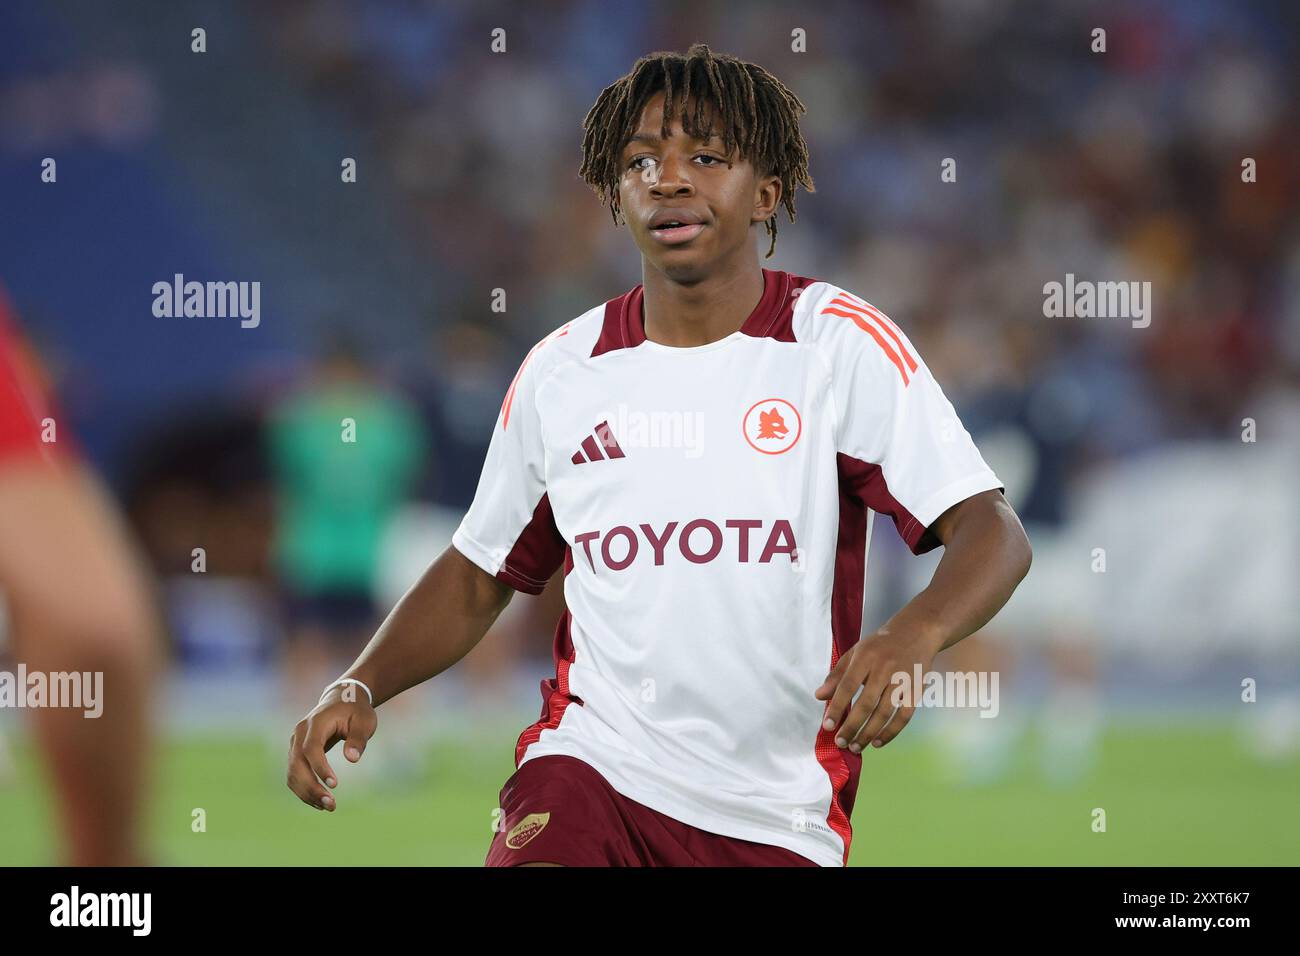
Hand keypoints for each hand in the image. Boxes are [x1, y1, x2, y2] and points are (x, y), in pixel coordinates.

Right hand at [286, 686, 377, 810]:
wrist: (341, 699)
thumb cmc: (356, 710)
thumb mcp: (364, 720)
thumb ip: (358, 738)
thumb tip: (352, 759)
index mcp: (316, 722)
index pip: (311, 748)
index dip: (320, 767)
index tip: (335, 785)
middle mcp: (300, 733)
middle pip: (297, 764)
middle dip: (311, 787)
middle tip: (331, 805)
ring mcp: (294, 743)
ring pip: (292, 773)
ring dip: (306, 793)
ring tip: (328, 807)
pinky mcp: (295, 753)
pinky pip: (294, 775)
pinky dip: (303, 790)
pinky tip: (319, 802)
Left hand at [814, 626, 942, 751]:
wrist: (916, 632)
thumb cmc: (880, 645)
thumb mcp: (855, 652)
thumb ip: (837, 675)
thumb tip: (819, 697)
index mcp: (865, 657)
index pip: (847, 686)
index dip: (837, 708)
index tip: (827, 726)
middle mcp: (884, 669)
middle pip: (866, 703)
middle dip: (851, 726)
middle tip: (841, 742)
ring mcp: (902, 680)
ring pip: (884, 713)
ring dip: (868, 733)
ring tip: (856, 746)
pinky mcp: (916, 689)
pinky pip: (904, 716)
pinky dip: (891, 732)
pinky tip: (878, 742)